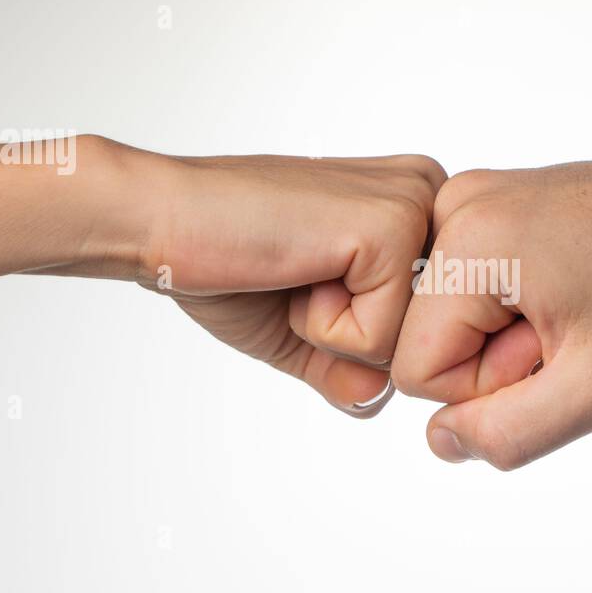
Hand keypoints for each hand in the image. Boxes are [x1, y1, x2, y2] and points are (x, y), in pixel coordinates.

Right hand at [124, 146, 445, 416]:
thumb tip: (379, 398)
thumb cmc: (227, 264)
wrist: (160, 222)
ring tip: (295, 271)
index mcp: (418, 207)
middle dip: (354, 337)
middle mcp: (431, 194)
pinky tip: (293, 269)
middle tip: (297, 276)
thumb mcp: (305, 332)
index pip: (430, 326)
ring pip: (411, 344)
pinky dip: (325, 329)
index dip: (358, 335)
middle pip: (430, 337)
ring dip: (337, 333)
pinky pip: (382, 339)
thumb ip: (352, 369)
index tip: (306, 279)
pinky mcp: (392, 227)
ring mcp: (415, 206)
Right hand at [392, 159, 591, 467]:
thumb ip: (505, 434)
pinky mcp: (506, 196)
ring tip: (585, 307)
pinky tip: (584, 286)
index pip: (416, 369)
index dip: (491, 386)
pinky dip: (524, 299)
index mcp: (469, 241)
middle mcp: (460, 202)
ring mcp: (484, 192)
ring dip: (514, 330)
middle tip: (580, 328)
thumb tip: (441, 440)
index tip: (559, 351)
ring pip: (456, 311)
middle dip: (502, 355)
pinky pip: (479, 280)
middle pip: (432, 335)